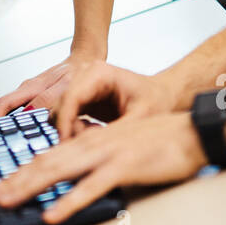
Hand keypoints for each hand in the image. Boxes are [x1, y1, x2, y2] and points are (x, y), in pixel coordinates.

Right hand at [0, 53, 100, 121]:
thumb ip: (47, 100)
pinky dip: (4, 116)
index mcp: (31, 87)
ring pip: (4, 105)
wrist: (85, 60)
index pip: (3, 105)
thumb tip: (26, 113)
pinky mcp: (33, 93)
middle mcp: (26, 88)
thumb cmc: (79, 73)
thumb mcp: (66, 87)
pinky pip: (13, 106)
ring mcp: (28, 91)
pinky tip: (3, 126)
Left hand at [0, 112, 205, 223]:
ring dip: (30, 188)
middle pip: (45, 164)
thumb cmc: (160, 141)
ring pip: (60, 172)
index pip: (48, 157)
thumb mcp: (120, 147)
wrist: (191, 131)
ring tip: (8, 202)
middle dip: (15, 181)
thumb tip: (75, 176)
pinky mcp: (124, 167)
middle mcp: (92, 144)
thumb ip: (96, 159)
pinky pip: (92, 188)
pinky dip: (70, 202)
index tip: (0, 186)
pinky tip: (53, 214)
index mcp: (90, 140)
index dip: (21, 172)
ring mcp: (106, 154)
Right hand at [53, 62, 181, 139]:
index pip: (71, 97)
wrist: (164, 97)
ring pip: (61, 114)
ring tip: (100, 136)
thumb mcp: (140, 119)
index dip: (66, 123)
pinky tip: (99, 134)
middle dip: (70, 129)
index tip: (68, 146)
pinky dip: (77, 131)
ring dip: (74, 131)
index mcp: (99, 73)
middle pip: (61, 105)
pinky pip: (68, 119)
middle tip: (91, 145)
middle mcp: (86, 76)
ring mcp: (83, 88)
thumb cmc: (157, 102)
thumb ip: (114, 133)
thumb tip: (92, 151)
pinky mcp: (83, 101)